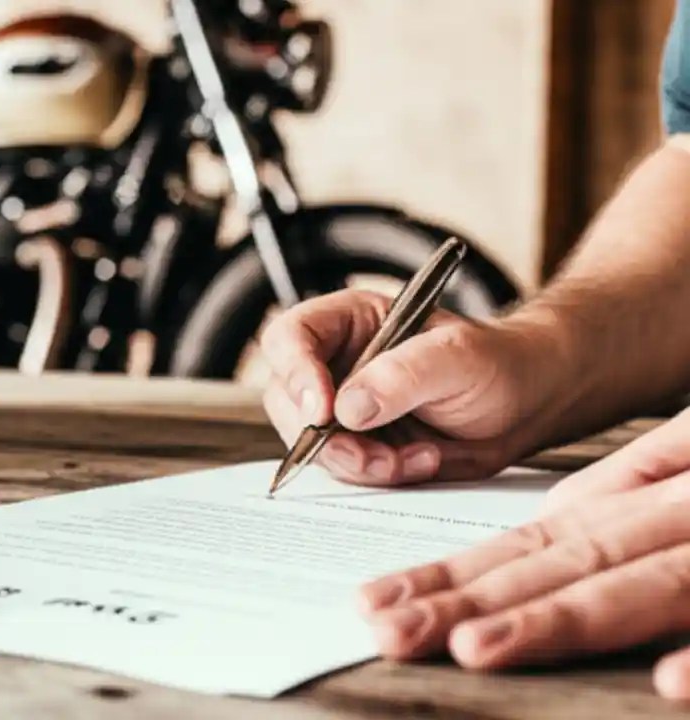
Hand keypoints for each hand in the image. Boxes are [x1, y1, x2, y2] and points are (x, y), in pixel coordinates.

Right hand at [260, 289, 569, 485]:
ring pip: (312, 443)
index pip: (291, 338)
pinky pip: (344, 470)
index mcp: (350, 322)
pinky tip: (420, 462)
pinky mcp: (359, 445)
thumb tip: (348, 408)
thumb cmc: (499, 364)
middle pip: (288, 400)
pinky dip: (378, 477)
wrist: (527, 406)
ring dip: (357, 462)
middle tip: (370, 456)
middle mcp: (336, 363)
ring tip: (414, 459)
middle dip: (326, 437)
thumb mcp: (459, 358)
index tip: (322, 412)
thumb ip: (403, 375)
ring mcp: (343, 409)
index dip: (296, 373)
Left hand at [359, 408, 689, 699]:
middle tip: (393, 633)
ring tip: (475, 647)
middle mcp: (673, 523)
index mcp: (643, 505)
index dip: (452, 576)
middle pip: (563, 567)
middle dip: (474, 603)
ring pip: (641, 587)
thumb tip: (553, 515)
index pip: (529, 545)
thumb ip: (627, 486)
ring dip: (556, 621)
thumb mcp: (688, 459)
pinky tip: (669, 682)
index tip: (375, 603)